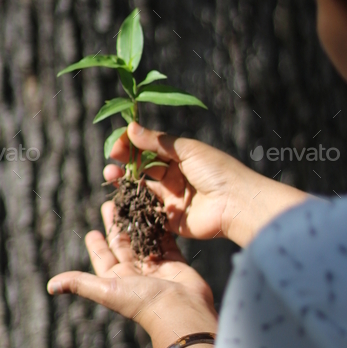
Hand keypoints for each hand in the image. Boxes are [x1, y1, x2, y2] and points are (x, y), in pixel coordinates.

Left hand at [47, 201, 217, 347]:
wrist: (180, 310)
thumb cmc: (142, 302)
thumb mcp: (106, 290)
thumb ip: (80, 283)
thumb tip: (50, 286)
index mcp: (116, 280)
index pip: (103, 258)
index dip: (96, 245)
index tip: (92, 231)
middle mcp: (134, 274)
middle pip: (122, 244)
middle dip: (116, 226)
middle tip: (111, 204)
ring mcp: (155, 267)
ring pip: (143, 240)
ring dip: (137, 222)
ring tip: (133, 203)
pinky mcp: (174, 262)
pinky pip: (165, 240)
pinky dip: (160, 228)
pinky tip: (156, 212)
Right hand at [104, 122, 310, 247]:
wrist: (236, 204)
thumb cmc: (217, 171)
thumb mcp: (187, 150)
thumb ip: (158, 141)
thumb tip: (131, 127)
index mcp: (181, 157)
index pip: (151, 149)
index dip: (132, 146)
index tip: (116, 145)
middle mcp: (175, 177)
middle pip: (143, 169)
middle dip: (125, 164)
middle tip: (111, 162)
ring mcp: (172, 199)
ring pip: (142, 189)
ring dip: (125, 182)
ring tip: (110, 176)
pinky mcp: (170, 220)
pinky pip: (147, 212)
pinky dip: (133, 205)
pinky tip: (120, 197)